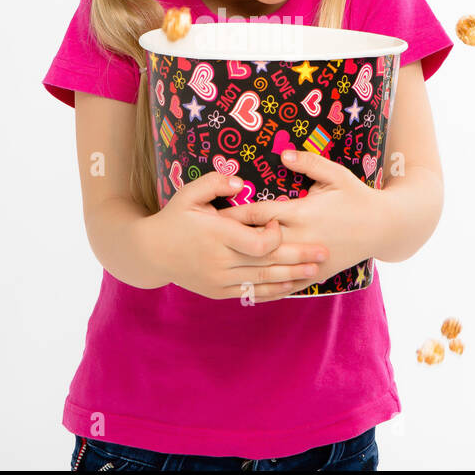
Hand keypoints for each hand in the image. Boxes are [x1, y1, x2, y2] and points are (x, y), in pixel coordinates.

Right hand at [146, 171, 331, 302]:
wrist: (150, 253)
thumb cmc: (173, 219)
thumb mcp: (188, 194)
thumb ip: (215, 182)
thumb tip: (240, 181)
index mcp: (217, 235)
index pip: (258, 242)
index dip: (276, 235)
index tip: (280, 223)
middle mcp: (220, 261)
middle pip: (268, 263)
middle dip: (298, 257)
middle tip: (324, 252)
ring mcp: (220, 280)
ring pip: (263, 281)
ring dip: (292, 276)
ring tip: (316, 270)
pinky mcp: (218, 292)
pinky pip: (251, 293)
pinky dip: (273, 291)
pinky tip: (291, 286)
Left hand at [216, 150, 377, 294]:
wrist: (384, 227)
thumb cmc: (358, 196)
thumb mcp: (336, 174)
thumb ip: (309, 163)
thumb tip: (282, 156)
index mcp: (303, 212)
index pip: (260, 215)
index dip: (235, 214)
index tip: (212, 214)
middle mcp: (302, 237)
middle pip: (258, 242)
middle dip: (231, 242)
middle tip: (204, 242)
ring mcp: (309, 259)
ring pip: (269, 267)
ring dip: (243, 266)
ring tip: (217, 266)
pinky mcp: (316, 273)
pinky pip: (287, 284)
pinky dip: (267, 288)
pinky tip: (247, 290)